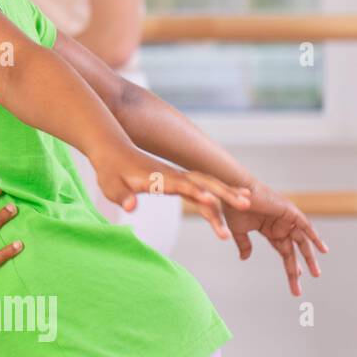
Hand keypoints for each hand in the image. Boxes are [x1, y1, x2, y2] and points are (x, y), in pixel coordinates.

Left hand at [87, 144, 250, 240]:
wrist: (112, 149)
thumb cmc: (110, 170)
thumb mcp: (110, 186)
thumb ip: (122, 197)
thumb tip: (130, 207)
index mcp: (158, 178)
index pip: (182, 186)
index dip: (197, 194)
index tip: (213, 203)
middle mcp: (172, 175)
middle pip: (203, 183)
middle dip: (224, 193)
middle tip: (245, 205)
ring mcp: (177, 176)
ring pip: (207, 183)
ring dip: (226, 192)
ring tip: (247, 202)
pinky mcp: (177, 180)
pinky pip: (202, 186)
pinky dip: (219, 192)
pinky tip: (234, 198)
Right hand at [222, 176, 326, 296]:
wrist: (233, 190)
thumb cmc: (233, 207)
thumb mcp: (239, 231)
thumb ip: (244, 244)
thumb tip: (244, 258)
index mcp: (269, 230)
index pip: (283, 252)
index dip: (289, 267)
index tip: (295, 281)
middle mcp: (280, 226)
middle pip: (292, 252)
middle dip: (298, 269)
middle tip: (301, 286)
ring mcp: (286, 219)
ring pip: (302, 242)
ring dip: (310, 258)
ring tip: (315, 274)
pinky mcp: (290, 212)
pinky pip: (306, 226)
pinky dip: (314, 237)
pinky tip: (322, 250)